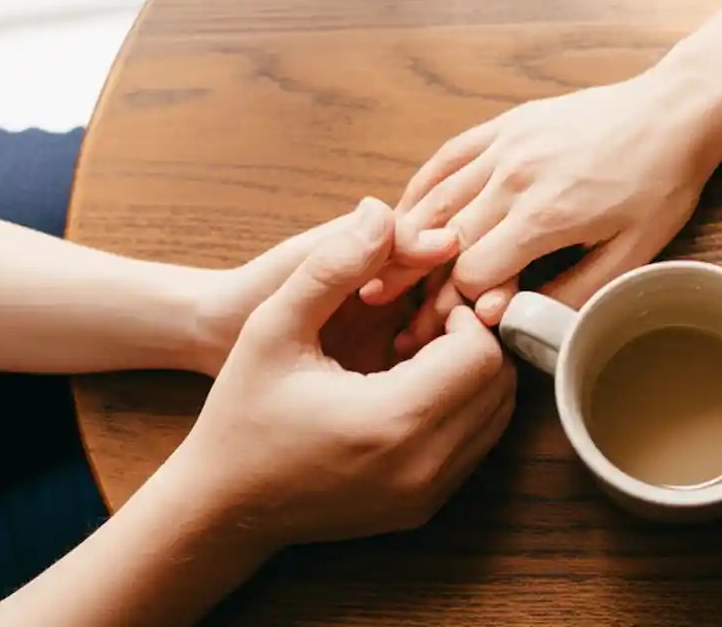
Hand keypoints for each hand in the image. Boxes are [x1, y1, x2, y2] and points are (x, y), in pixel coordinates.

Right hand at [167, 198, 514, 548]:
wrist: (222, 506)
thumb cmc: (242, 413)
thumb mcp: (274, 326)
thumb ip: (333, 266)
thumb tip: (381, 213)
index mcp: (392, 420)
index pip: (481, 353)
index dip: (462, 315)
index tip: (421, 305)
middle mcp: (422, 466)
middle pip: (500, 384)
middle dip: (474, 341)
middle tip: (423, 325)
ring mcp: (427, 494)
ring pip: (496, 417)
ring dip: (472, 375)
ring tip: (416, 356)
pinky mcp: (425, 507)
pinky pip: (475, 446)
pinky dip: (462, 409)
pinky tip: (412, 390)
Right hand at [362, 70, 716, 351]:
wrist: (673, 112)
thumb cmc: (659, 186)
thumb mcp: (632, 255)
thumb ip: (569, 293)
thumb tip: (512, 321)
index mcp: (544, 215)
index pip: (470, 273)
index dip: (459, 307)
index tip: (456, 328)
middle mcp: (512, 177)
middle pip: (442, 242)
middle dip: (422, 288)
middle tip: (406, 322)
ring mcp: (503, 145)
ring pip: (434, 201)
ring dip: (408, 243)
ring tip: (387, 276)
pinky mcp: (503, 125)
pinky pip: (445, 159)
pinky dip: (421, 191)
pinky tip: (407, 217)